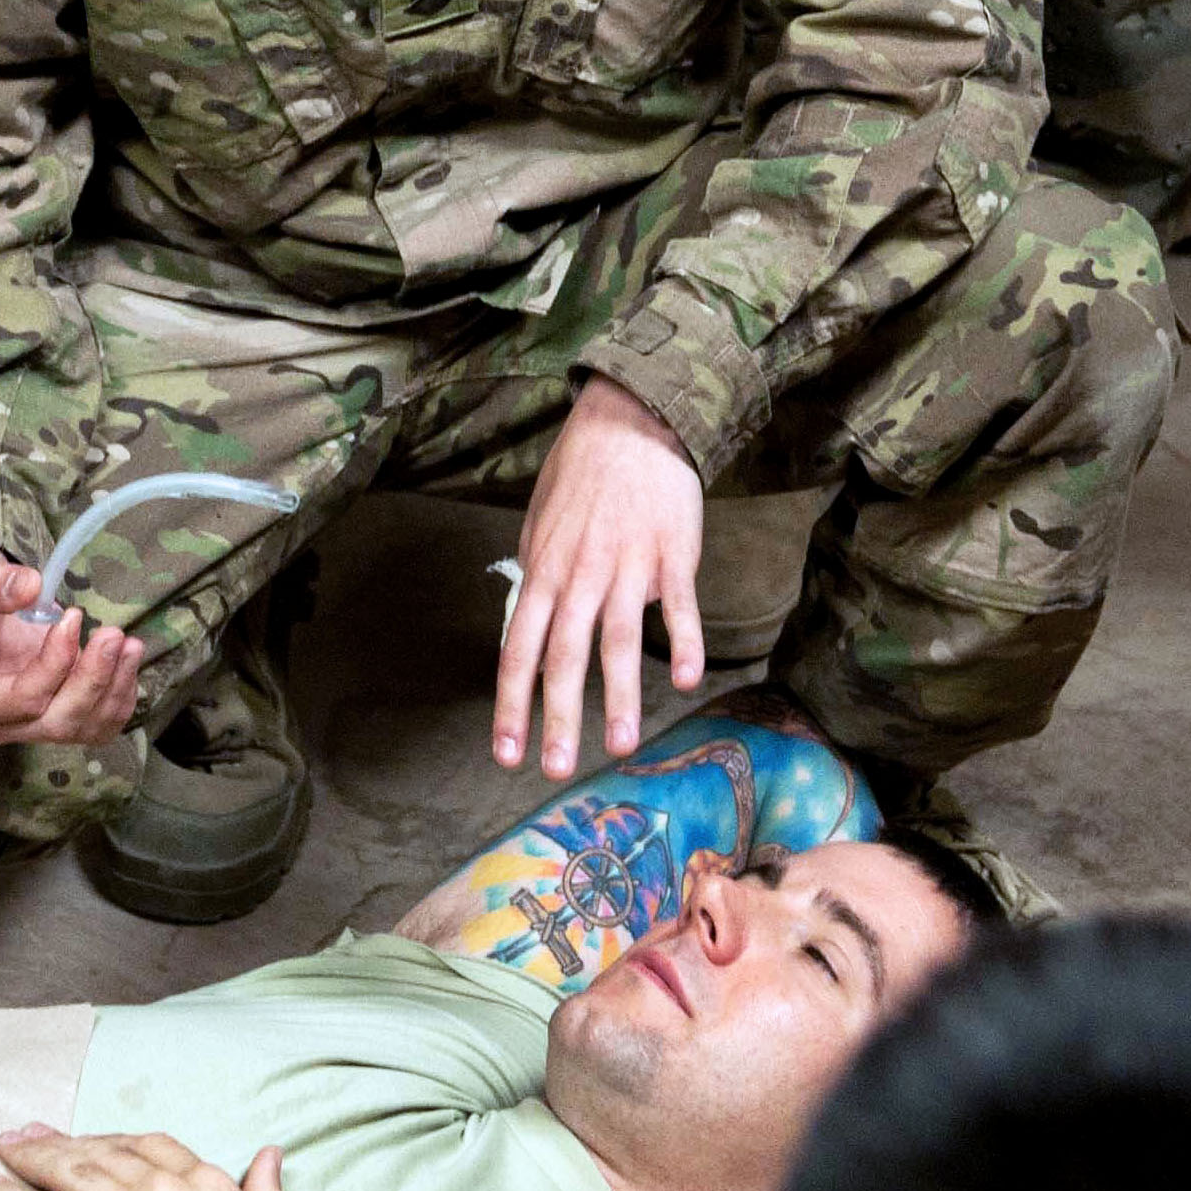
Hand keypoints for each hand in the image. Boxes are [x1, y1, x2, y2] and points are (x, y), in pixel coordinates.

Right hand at [0, 544, 146, 746]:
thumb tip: (30, 588)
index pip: (24, 699)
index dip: (56, 663)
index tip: (72, 617)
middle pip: (58, 721)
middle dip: (93, 680)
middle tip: (114, 634)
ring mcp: (30, 725)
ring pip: (84, 727)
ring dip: (114, 688)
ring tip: (129, 643)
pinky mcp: (58, 717)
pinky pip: (99, 724)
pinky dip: (120, 696)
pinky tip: (127, 660)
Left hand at [0, 1128, 291, 1190]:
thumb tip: (269, 1155)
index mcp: (204, 1183)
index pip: (149, 1144)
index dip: (112, 1138)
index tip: (90, 1137)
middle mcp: (159, 1190)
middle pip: (100, 1152)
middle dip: (61, 1142)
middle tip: (28, 1134)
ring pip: (67, 1175)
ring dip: (31, 1159)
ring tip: (5, 1151)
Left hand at [495, 375, 705, 777]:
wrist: (632, 420)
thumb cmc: (581, 472)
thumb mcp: (540, 521)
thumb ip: (536, 575)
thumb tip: (527, 620)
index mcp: (544, 571)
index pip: (518, 648)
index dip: (511, 704)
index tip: (505, 752)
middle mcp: (580, 574)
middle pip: (564, 656)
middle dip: (558, 719)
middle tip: (555, 770)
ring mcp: (628, 565)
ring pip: (618, 640)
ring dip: (618, 696)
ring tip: (620, 746)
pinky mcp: (672, 554)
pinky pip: (678, 606)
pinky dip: (684, 643)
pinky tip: (685, 681)